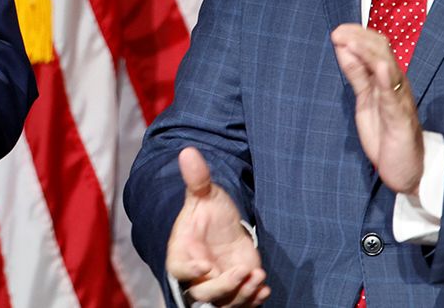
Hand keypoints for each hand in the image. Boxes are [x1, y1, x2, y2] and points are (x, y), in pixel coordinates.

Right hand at [164, 148, 269, 306]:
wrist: (225, 230)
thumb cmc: (210, 213)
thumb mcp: (205, 195)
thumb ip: (196, 179)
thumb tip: (188, 150)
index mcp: (182, 253)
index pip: (179, 268)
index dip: (190, 269)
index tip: (205, 265)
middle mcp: (197, 276)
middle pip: (203, 294)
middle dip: (224, 287)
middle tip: (244, 271)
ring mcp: (216, 288)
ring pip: (224, 304)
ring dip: (242, 295)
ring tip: (259, 277)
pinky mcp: (234, 294)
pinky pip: (241, 307)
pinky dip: (252, 301)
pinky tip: (263, 288)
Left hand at [331, 23, 423, 195]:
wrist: (406, 169)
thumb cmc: (385, 132)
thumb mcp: (365, 99)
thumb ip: (357, 75)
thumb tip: (343, 49)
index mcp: (386, 79)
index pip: (376, 47)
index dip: (358, 35)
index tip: (338, 30)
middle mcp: (395, 85)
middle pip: (382, 52)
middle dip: (360, 39)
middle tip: (338, 33)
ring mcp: (399, 100)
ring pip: (389, 69)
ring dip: (369, 54)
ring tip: (352, 43)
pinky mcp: (401, 120)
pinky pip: (394, 98)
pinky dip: (388, 81)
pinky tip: (382, 68)